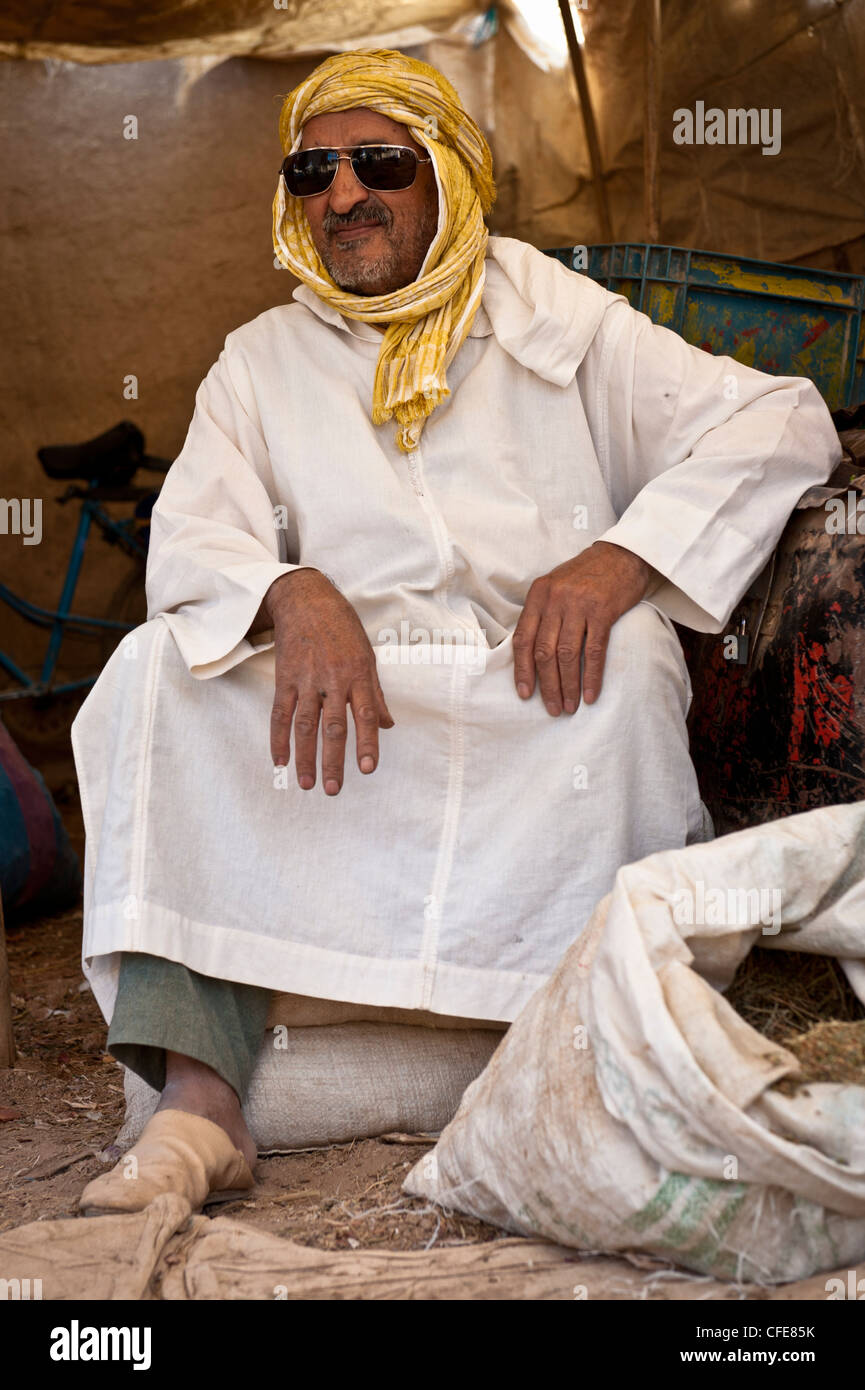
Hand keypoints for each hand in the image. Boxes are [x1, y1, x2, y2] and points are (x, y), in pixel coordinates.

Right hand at [262, 569, 393, 793]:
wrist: (306, 600)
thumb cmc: (342, 628)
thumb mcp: (367, 655)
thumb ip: (376, 694)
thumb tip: (388, 725)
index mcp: (358, 674)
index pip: (365, 715)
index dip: (367, 743)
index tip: (367, 768)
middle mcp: (332, 679)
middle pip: (333, 727)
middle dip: (333, 761)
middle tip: (333, 789)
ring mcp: (306, 680)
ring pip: (305, 725)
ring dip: (305, 757)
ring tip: (306, 783)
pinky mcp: (284, 679)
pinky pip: (280, 714)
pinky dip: (278, 739)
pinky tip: (280, 761)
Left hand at [512, 542, 656, 713]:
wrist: (623, 554)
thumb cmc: (588, 575)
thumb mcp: (557, 587)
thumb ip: (543, 614)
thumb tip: (531, 654)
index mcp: (539, 594)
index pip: (523, 638)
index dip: (522, 670)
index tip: (524, 694)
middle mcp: (555, 599)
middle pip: (544, 651)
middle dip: (546, 685)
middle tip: (552, 708)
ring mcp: (579, 604)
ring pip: (567, 655)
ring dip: (567, 685)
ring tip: (570, 706)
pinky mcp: (603, 611)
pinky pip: (594, 651)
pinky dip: (591, 676)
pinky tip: (591, 694)